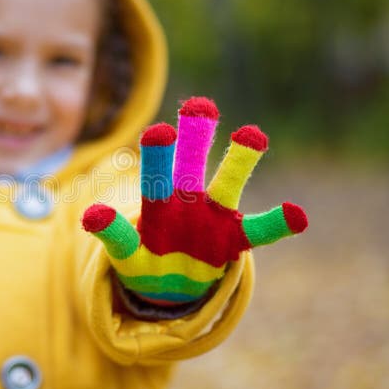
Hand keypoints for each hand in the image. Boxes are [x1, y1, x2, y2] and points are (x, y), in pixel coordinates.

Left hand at [82, 97, 306, 308]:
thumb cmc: (147, 255)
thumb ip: (112, 231)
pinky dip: (276, 225)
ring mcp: (210, 220)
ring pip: (225, 187)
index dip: (156, 160)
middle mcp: (183, 204)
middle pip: (187, 168)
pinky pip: (257, 232)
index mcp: (156, 202)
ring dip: (238, 162)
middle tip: (200, 107)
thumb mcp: (126, 248)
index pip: (155, 175)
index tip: (160, 132)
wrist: (169, 281)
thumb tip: (91, 217)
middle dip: (192, 141)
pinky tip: (298, 216)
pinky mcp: (230, 241)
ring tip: (253, 135)